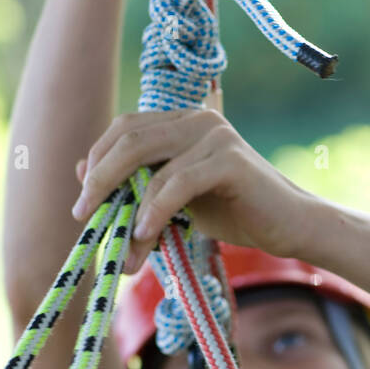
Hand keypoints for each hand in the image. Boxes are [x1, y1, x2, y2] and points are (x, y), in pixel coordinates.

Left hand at [72, 109, 311, 274]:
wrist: (289, 226)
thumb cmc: (236, 213)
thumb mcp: (177, 200)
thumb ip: (138, 185)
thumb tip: (80, 172)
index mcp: (184, 120)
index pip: (126, 128)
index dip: (97, 161)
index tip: (82, 203)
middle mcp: (198, 119)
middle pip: (130, 140)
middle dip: (100, 180)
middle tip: (83, 216)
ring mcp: (215, 135)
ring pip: (150, 166)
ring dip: (129, 212)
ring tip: (125, 249)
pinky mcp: (230, 160)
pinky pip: (177, 183)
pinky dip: (155, 211)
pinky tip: (146, 235)